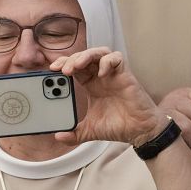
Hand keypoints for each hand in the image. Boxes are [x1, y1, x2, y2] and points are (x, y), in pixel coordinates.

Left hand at [50, 47, 169, 145]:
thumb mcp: (90, 131)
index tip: (51, 70)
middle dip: (71, 60)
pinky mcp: (126, 75)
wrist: (139, 131)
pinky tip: (101, 74)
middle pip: (84, 57)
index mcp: (91, 85)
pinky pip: (117, 58)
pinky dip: (107, 62)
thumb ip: (74, 134)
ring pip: (98, 53)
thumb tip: (58, 136)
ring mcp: (113, 75)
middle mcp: (101, 77)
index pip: (74, 67)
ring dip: (85, 56)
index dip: (63, 65)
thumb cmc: (118, 126)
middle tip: (61, 70)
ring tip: (76, 66)